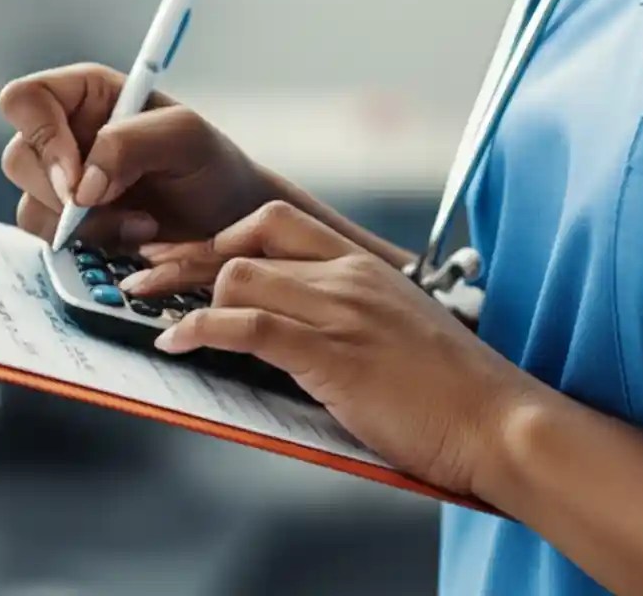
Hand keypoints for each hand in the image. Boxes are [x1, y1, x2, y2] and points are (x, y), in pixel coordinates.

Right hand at [0, 63, 279, 245]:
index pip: (25, 100)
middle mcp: (67, 133)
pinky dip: (88, 244)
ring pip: (31, 204)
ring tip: (140, 225)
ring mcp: (65, 181)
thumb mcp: (185, 138)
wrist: (231, 222)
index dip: (41, 137)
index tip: (77, 177)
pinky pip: (49, 237)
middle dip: (65, 194)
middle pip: (19, 158)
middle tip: (114, 205)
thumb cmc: (214, 168)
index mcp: (86, 94)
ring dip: (83, 225)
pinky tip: (130, 238)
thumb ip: (128, 144)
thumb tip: (80, 186)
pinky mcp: (71, 222)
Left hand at [135, 201, 534, 494]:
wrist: (499, 421)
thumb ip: (351, 316)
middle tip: (143, 272)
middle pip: (245, 241)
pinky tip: (176, 342)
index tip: (186, 250)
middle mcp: (347, 276)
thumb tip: (297, 331)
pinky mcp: (331, 353)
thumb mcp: (400, 331)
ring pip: (239, 276)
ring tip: (157, 315)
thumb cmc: (455, 389)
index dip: (222, 233)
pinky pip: (246, 326)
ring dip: (187, 296)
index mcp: (363, 266)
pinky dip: (200, 331)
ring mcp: (339, 311)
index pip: (277, 219)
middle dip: (184, 257)